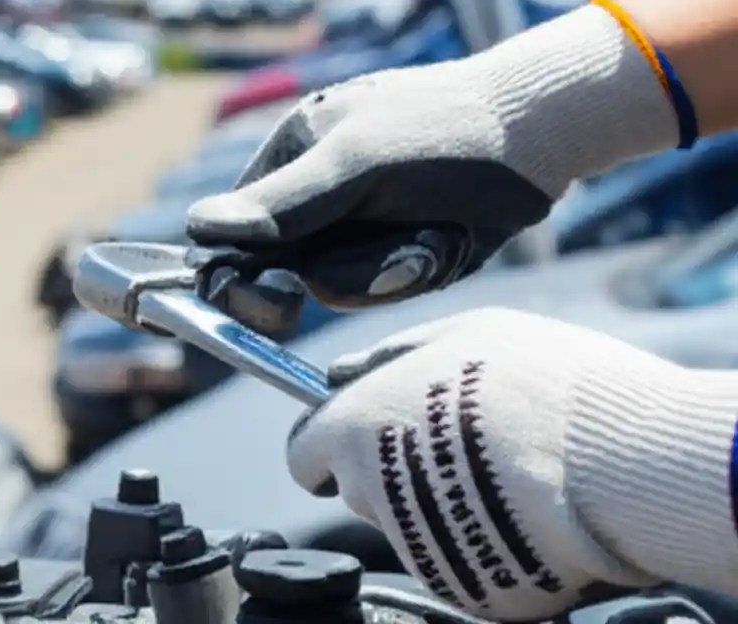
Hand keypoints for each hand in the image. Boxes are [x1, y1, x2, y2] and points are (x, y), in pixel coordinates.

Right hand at [188, 6, 677, 308]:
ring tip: (436, 233)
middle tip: (393, 258)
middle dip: (346, 271)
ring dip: (391, 270)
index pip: (232, 235)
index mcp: (290, 157)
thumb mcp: (359, 164)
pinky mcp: (399, 245)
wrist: (546, 131)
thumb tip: (197, 227)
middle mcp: (315, 193)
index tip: (281, 303)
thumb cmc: (447, 129)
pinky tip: (450, 238)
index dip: (243, 278)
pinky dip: (419, 268)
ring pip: (342, 286)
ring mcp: (358, 221)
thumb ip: (283, 204)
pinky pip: (385, 283)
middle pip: (288, 271)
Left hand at [285, 309, 693, 621]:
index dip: (331, 442)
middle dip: (392, 468)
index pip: (304, 453)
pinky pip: (458, 557)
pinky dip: (480, 536)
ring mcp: (415, 548)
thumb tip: (345, 370)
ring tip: (506, 468)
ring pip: (409, 523)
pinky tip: (527, 507)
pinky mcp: (463, 588)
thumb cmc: (537, 384)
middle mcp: (369, 493)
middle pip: (360, 487)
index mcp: (352, 430)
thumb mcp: (460, 333)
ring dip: (438, 500)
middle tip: (456, 441)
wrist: (618, 463)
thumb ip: (392, 355)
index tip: (365, 431)